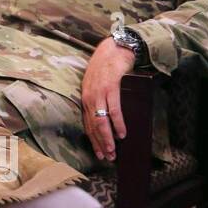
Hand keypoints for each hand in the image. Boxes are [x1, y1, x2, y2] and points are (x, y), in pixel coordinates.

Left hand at [80, 37, 133, 161]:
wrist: (114, 49)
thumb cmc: (107, 67)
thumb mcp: (98, 85)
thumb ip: (101, 100)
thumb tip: (108, 118)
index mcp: (86, 98)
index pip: (87, 124)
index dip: (93, 140)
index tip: (98, 153)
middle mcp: (89, 97)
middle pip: (93, 126)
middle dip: (100, 144)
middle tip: (107, 158)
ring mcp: (98, 93)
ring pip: (101, 121)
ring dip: (108, 138)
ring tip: (114, 151)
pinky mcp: (110, 88)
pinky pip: (113, 110)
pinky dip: (118, 123)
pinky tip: (122, 133)